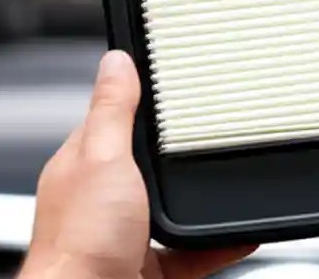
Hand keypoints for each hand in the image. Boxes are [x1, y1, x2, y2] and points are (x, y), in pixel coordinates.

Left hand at [21, 51, 256, 278]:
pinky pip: (191, 251)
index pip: (112, 121)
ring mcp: (124, 236)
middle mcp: (101, 201)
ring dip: (199, 202)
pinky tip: (238, 235)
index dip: (140, 103)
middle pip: (146, 166)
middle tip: (212, 137)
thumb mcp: (103, 159)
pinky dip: (217, 244)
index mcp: (82, 166)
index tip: (174, 87)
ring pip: (171, 211)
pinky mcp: (146, 269)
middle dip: (177, 157)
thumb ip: (113, 112)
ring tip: (228, 183)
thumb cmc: (79, 246)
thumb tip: (115, 61)